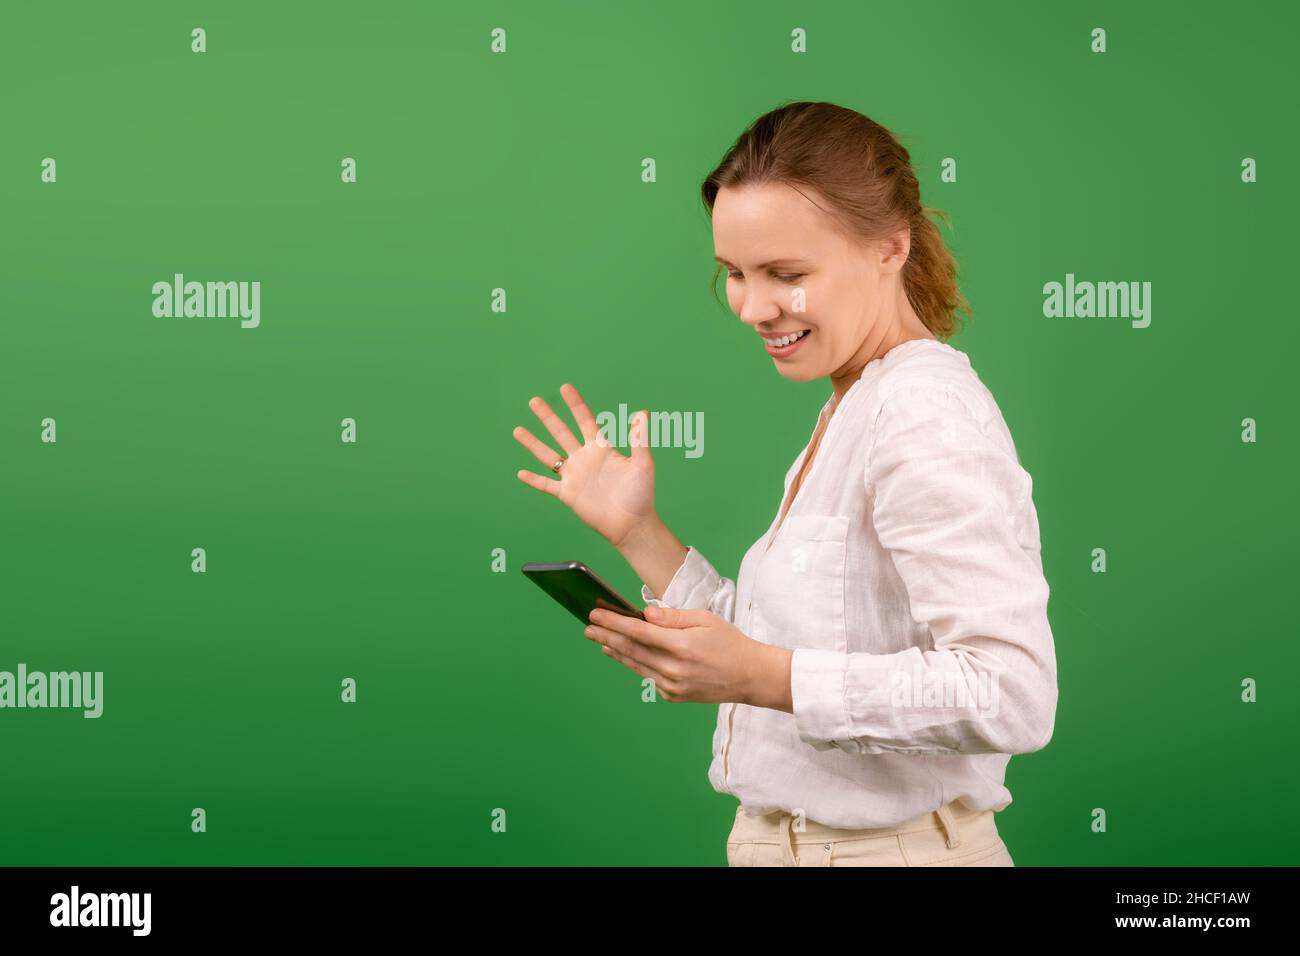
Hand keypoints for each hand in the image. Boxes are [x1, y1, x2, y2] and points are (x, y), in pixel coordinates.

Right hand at [513, 383, 655, 547]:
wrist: (632, 524)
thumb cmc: (640, 494)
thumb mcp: (642, 464)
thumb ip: (640, 439)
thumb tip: (643, 413)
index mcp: (601, 449)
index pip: (585, 420)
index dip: (575, 404)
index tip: (565, 387)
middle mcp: (584, 459)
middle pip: (561, 433)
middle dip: (548, 417)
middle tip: (534, 401)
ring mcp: (574, 476)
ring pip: (548, 456)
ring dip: (533, 444)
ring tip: (517, 430)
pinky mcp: (568, 495)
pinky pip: (546, 485)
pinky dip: (534, 480)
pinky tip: (520, 473)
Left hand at [583, 606, 793, 710]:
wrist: (750, 677)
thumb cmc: (730, 643)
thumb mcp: (706, 619)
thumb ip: (673, 617)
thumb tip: (646, 614)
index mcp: (681, 645)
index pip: (638, 631)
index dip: (613, 622)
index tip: (596, 614)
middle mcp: (673, 668)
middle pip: (631, 649)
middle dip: (606, 636)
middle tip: (587, 626)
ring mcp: (672, 685)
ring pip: (636, 665)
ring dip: (615, 651)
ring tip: (599, 641)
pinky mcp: (674, 696)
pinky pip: (648, 677)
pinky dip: (634, 664)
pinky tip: (624, 655)